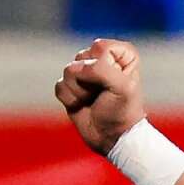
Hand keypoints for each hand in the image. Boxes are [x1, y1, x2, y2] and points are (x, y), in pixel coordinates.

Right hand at [55, 37, 146, 154]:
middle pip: (81, 57)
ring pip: (67, 71)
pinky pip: (59, 85)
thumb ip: (102, 70)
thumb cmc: (123, 112)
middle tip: (103, 93)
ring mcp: (85, 73)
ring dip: (79, 91)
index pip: (100, 47)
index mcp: (122, 55)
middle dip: (88, 79)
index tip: (114, 81)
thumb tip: (75, 69)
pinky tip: (82, 106)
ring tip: (93, 100)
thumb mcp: (123, 88)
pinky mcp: (71, 86)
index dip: (103, 65)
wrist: (111, 137)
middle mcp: (103, 60)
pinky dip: (69, 99)